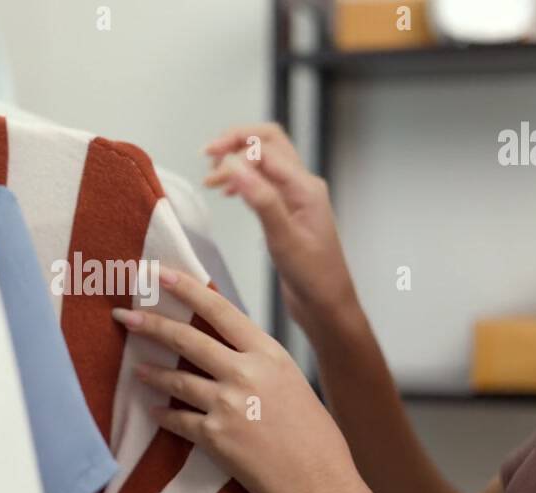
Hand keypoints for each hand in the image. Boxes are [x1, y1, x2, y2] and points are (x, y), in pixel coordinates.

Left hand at [111, 268, 375, 492]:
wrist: (320, 486)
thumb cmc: (315, 438)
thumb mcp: (291, 383)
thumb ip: (258, 363)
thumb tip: (227, 350)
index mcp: (269, 354)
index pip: (220, 310)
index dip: (187, 289)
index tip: (162, 275)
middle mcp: (246, 373)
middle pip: (187, 339)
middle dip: (151, 324)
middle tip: (125, 315)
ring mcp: (227, 404)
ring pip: (176, 379)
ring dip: (151, 372)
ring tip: (136, 368)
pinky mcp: (214, 436)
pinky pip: (177, 419)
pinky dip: (163, 414)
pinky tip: (153, 410)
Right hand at [204, 124, 359, 337]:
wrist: (327, 305)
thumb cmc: (314, 278)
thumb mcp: (283, 239)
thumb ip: (260, 200)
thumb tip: (236, 166)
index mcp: (304, 188)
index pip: (265, 148)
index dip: (234, 147)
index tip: (208, 160)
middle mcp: (302, 187)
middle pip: (267, 143)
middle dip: (236, 143)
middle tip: (208, 156)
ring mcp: (295, 198)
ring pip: (263, 163)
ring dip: (237, 162)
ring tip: (210, 179)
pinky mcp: (286, 212)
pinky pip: (263, 183)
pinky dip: (242, 180)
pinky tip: (227, 193)